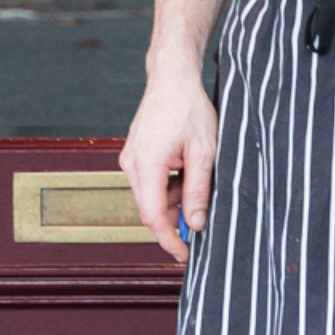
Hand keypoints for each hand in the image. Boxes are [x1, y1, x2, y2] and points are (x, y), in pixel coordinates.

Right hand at [119, 67, 217, 267]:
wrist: (172, 79)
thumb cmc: (189, 108)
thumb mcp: (204, 152)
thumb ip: (198, 190)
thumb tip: (194, 224)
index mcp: (147, 164)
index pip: (153, 217)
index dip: (169, 240)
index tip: (184, 255)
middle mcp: (131, 165)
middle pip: (151, 209)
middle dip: (175, 218)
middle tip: (201, 216)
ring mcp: (129, 160)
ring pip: (151, 196)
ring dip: (174, 197)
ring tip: (196, 171)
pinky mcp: (134, 156)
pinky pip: (150, 182)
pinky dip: (168, 184)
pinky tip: (184, 165)